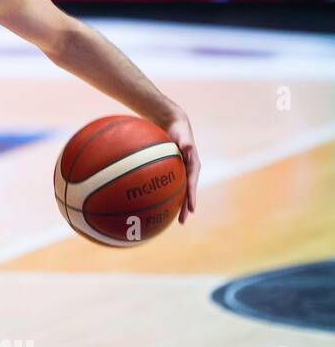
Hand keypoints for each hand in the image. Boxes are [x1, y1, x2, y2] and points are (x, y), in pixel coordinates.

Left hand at [162, 109, 198, 223]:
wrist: (174, 124)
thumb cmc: (178, 129)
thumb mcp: (182, 134)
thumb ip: (185, 141)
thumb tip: (187, 146)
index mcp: (193, 165)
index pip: (193, 184)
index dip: (192, 197)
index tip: (192, 209)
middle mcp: (188, 171)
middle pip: (186, 193)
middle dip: (185, 207)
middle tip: (182, 222)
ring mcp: (180, 172)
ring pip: (178, 191)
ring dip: (175, 204)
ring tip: (169, 218)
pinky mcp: (172, 171)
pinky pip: (168, 184)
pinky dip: (163, 193)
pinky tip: (152, 202)